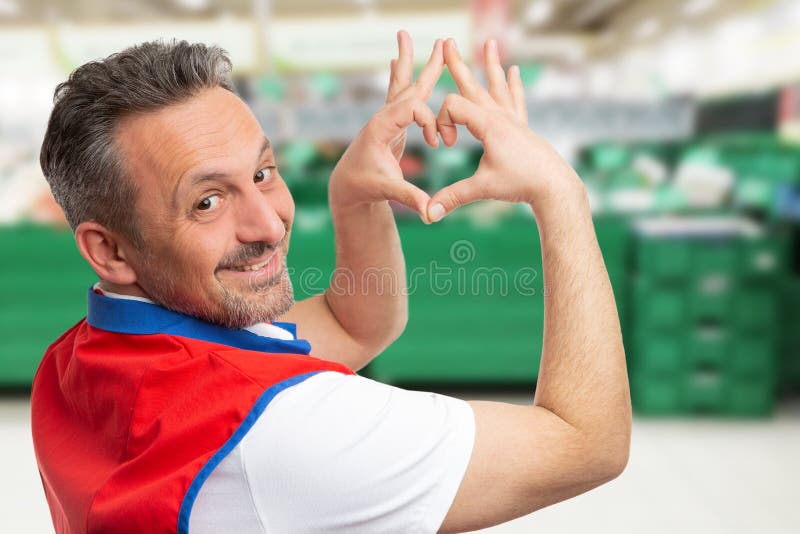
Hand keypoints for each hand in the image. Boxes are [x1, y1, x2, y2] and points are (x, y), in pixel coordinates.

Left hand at [329, 32, 443, 222]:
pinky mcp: (392, 124)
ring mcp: (387, 118)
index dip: (430, 122)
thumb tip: (430, 212)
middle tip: (441, 41)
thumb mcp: (388, 191)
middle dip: (427, 65)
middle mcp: (382, 117)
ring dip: (416, 64)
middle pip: (408, 85)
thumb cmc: (364, 187)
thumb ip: (409, 197)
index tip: (438, 143)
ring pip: (405, 86)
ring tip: (423, 40)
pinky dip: (407, 78)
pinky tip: (398, 60)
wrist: (347, 187)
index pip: (412, 109)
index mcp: (381, 127)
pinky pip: (402, 97)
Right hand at [426, 39, 582, 222]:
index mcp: (489, 124)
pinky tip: (514, 71)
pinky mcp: (521, 127)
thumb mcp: (482, 189)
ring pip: (497, 85)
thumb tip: (427, 215)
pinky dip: (512, 85)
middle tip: (446, 42)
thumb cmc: (521, 184)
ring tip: (490, 42)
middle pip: (473, 84)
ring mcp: (512, 119)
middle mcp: (500, 116)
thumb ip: (452, 198)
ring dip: (490, 64)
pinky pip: (514, 99)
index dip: (442, 122)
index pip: (452, 106)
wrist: (554, 186)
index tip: (447, 145)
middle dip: (457, 64)